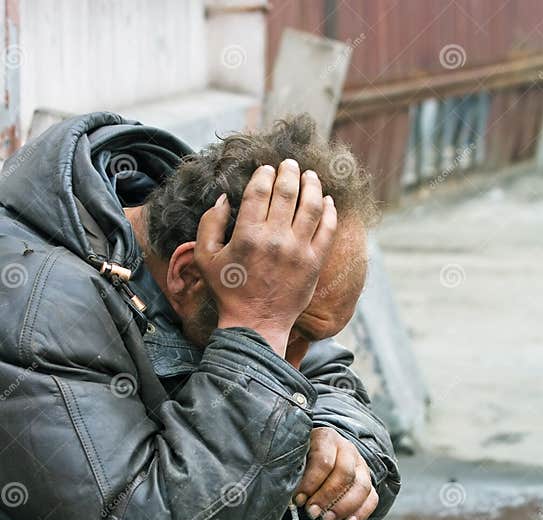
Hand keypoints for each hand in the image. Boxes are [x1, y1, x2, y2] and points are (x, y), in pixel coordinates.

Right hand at [194, 160, 336, 355]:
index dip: (265, 174)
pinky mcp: (314, 263)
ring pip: (311, 205)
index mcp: (247, 234)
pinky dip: (330, 211)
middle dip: (289, 172)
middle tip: (290, 164)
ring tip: (310, 176)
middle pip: (287, 191)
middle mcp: (275, 239)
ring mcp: (298, 250)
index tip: (267, 169)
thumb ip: (209, 225)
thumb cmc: (229, 292)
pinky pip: (328, 229)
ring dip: (312, 185)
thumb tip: (223, 199)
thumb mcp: (205, 258)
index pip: (260, 190)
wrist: (256, 325)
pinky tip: (327, 201)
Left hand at [293, 428, 378, 519]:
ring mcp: (361, 466)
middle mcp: (347, 449)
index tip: (298, 499)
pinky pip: (372, 498)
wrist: (318, 456)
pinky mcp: (368, 482)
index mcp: (327, 438)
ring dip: (344, 507)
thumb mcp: (296, 458)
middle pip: (345, 474)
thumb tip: (294, 497)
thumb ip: (295, 472)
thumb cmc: (302, 459)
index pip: (323, 461)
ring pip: (361, 486)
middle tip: (312, 512)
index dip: (311, 483)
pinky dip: (362, 512)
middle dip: (327, 496)